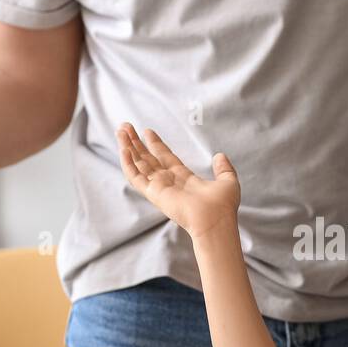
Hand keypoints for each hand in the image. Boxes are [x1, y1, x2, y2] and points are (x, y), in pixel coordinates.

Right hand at [116, 123, 239, 238]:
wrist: (215, 219)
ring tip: (120, 131)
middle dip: (137, 143)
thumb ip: (223, 168)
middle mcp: (169, 182)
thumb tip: (220, 155)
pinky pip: (136, 177)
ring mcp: (159, 188)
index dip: (156, 144)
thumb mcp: (228, 181)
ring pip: (138, 165)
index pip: (165, 157)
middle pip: (148, 159)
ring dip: (128, 148)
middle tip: (126, 127)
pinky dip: (128, 164)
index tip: (147, 131)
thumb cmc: (223, 206)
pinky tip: (123, 149)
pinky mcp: (153, 193)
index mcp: (184, 178)